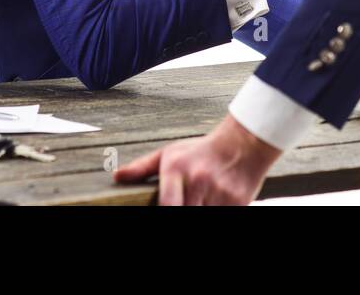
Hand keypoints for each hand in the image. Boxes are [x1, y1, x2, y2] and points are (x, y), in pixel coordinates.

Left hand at [113, 114, 280, 204]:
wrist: (242, 145)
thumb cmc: (200, 152)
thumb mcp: (170, 154)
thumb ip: (142, 168)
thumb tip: (117, 176)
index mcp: (177, 169)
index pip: (167, 204)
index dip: (167, 211)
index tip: (167, 209)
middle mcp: (197, 180)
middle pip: (186, 211)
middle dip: (186, 208)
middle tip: (185, 201)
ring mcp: (219, 193)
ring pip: (203, 214)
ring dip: (201, 210)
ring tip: (199, 199)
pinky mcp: (237, 203)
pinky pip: (222, 215)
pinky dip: (215, 211)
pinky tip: (213, 202)